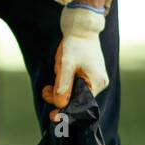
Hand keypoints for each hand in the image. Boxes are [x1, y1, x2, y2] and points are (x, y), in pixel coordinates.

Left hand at [41, 2, 108, 120]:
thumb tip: (60, 104)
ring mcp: (94, 79)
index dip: (66, 110)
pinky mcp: (88, 74)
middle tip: (46, 91)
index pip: (80, 104)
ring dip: (59, 88)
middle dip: (59, 96)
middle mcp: (98, 83)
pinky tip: (57, 74)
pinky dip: (63, 82)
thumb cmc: (75, 43)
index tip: (53, 117)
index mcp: (97, 82)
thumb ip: (63, 85)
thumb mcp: (66, 64)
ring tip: (52, 78)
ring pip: (73, 92)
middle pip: (76, 99)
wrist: (80, 26)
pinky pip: (73, 84)